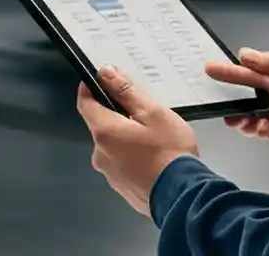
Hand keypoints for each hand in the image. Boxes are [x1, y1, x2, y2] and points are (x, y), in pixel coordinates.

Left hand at [76, 65, 199, 216]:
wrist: (183, 196)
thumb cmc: (170, 151)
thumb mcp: (152, 113)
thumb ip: (126, 91)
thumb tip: (105, 73)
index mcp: (104, 132)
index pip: (85, 104)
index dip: (91, 90)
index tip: (101, 81)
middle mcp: (99, 154)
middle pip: (101, 126)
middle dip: (118, 117)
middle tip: (144, 115)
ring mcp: (109, 174)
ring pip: (113, 147)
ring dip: (126, 139)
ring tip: (154, 140)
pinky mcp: (121, 188)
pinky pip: (122, 165)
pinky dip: (132, 158)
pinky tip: (153, 159)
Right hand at [206, 48, 268, 172]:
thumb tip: (246, 53)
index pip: (257, 68)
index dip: (236, 66)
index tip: (214, 64)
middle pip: (249, 86)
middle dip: (229, 83)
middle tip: (208, 77)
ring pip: (248, 109)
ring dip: (238, 112)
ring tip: (232, 117)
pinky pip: (255, 128)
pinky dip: (249, 127)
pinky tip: (251, 129)